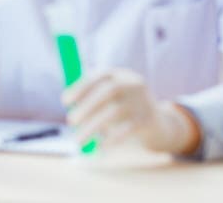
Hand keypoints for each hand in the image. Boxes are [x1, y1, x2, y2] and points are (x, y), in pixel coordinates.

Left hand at [62, 69, 199, 154]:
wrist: (157, 125)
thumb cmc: (123, 111)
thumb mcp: (110, 99)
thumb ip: (91, 96)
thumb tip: (67, 101)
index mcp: (122, 75)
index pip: (101, 75)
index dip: (81, 86)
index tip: (65, 101)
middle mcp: (134, 84)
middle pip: (109, 91)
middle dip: (86, 106)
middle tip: (70, 121)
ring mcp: (143, 101)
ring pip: (114, 112)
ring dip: (92, 127)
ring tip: (78, 140)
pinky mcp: (148, 119)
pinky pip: (126, 129)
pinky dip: (110, 139)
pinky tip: (99, 147)